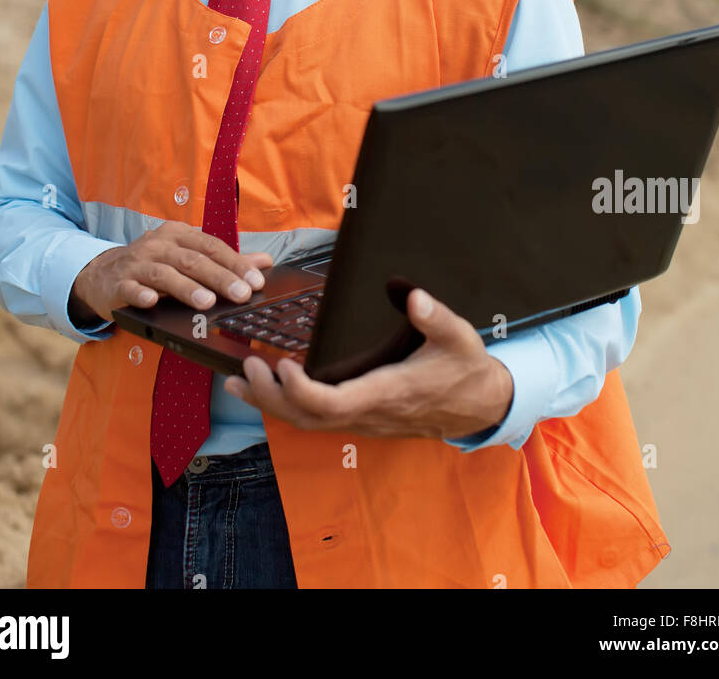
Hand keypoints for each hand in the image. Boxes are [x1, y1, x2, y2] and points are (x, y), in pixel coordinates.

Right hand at [68, 226, 273, 324]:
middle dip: (220, 278)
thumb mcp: (188, 257)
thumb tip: (264, 262)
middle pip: (193, 261)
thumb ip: (225, 261)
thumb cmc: (154, 265)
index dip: (235, 264)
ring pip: (165, 274)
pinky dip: (142, 294)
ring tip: (207, 302)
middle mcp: (159, 245)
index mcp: (179, 235)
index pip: (212, 247)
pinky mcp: (119, 283)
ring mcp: (137, 263)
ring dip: (186, 288)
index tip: (255, 281)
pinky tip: (153, 302)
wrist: (103, 273)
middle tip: (241, 294)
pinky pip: (131, 288)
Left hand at [224, 288, 513, 439]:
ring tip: (238, 381)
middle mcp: (369, 412)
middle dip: (272, 396)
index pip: (333, 402)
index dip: (301, 390)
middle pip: (308, 418)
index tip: (283, 364)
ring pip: (308, 423)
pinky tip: (268, 389)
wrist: (480, 404)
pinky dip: (288, 406)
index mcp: (388, 392)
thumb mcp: (459, 336)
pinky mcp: (361, 418)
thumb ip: (434, 316)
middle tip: (246, 366)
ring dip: (272, 404)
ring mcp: (363, 419)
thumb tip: (412, 295)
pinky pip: (317, 420)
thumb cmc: (465, 367)